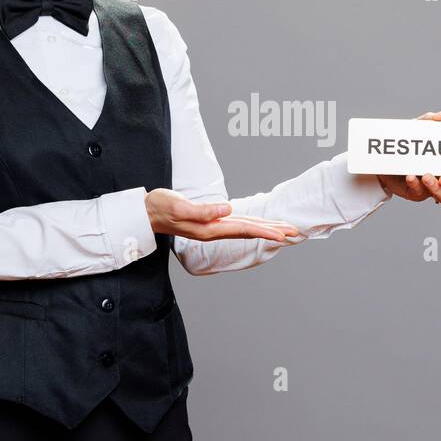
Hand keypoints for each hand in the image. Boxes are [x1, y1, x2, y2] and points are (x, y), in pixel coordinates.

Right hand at [146, 188, 301, 242]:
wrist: (145, 212)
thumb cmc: (159, 207)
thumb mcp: (179, 206)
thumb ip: (202, 210)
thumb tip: (227, 209)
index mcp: (209, 228)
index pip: (244, 228)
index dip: (265, 230)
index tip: (284, 233)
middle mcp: (214, 230)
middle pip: (249, 230)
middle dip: (272, 230)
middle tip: (294, 231)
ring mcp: (212, 227)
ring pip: (245, 227)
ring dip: (265, 228)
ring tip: (283, 229)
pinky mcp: (209, 221)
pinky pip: (236, 223)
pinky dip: (251, 223)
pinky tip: (258, 223)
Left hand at [375, 110, 440, 204]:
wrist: (386, 155)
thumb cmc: (409, 142)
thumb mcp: (418, 129)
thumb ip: (429, 121)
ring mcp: (433, 188)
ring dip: (438, 190)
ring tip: (426, 176)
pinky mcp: (417, 193)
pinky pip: (420, 193)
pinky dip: (416, 185)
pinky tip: (410, 176)